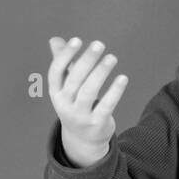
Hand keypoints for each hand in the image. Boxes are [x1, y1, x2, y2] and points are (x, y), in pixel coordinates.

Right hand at [47, 36, 128, 155]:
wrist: (82, 139)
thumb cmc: (75, 104)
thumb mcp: (66, 87)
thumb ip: (63, 63)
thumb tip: (55, 40)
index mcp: (55, 93)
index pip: (56, 72)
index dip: (65, 56)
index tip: (77, 40)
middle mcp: (65, 104)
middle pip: (74, 80)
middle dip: (86, 61)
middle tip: (99, 44)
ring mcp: (80, 115)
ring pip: (89, 92)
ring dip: (101, 72)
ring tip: (112, 57)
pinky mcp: (97, 123)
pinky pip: (106, 105)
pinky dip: (115, 91)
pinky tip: (123, 78)